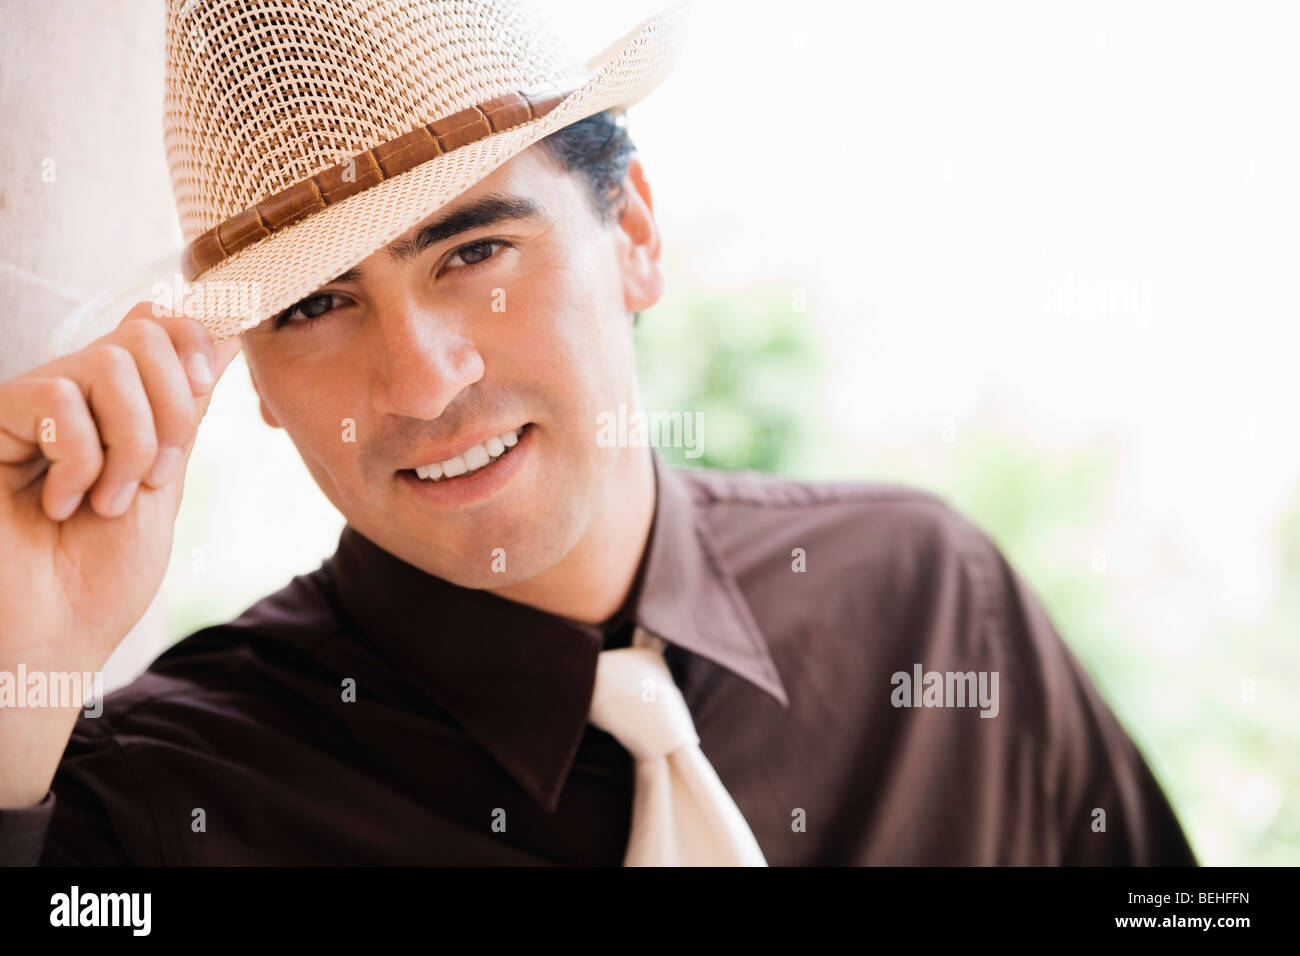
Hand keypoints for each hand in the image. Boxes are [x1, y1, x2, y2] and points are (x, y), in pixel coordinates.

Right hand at [0, 302, 240, 805]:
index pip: (158, 325)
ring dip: (131, 445)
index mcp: (114, 409)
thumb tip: (229, 336)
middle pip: (143, 336)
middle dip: (171, 412)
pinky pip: (56, 399)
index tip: (205, 388)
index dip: (192, 341)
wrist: (52, 639)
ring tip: (105, 502)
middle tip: (150, 479)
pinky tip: (58, 503)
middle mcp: (70, 398)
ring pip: (108, 363)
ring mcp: (27, 409)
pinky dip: (79, 459)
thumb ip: (187, 411)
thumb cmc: (101, 577)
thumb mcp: (164, 484)